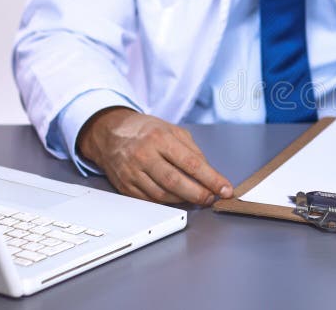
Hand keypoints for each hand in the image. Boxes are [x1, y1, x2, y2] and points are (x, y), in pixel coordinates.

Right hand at [77, 107, 232, 204]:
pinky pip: (150, 200)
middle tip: (212, 198)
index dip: (211, 179)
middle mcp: (144, 155)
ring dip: (184, 200)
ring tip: (197, 197)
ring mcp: (132, 172)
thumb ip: (193, 151)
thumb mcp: (173, 131)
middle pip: (176, 182)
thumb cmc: (146, 131)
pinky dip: (167, 203)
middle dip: (199, 194)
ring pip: (162, 194)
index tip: (225, 189)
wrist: (110, 133)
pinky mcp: (125, 186)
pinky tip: (178, 199)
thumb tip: (209, 174)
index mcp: (160, 138)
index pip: (191, 163)